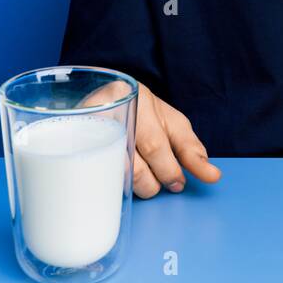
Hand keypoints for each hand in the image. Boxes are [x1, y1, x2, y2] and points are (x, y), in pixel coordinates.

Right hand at [78, 81, 221, 198]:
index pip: (154, 144)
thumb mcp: (171, 122)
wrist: (103, 96)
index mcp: (139, 99)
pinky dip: (109, 184)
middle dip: (152, 182)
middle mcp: (109, 109)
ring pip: (113, 173)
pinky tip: (117, 182)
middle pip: (133, 164)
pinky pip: (92, 173)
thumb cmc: (142, 112)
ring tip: (142, 182)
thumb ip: (190, 148)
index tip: (179, 184)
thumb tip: (212, 175)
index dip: (169, 170)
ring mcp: (86, 126)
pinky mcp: (70, 141)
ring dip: (132, 187)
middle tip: (158, 184)